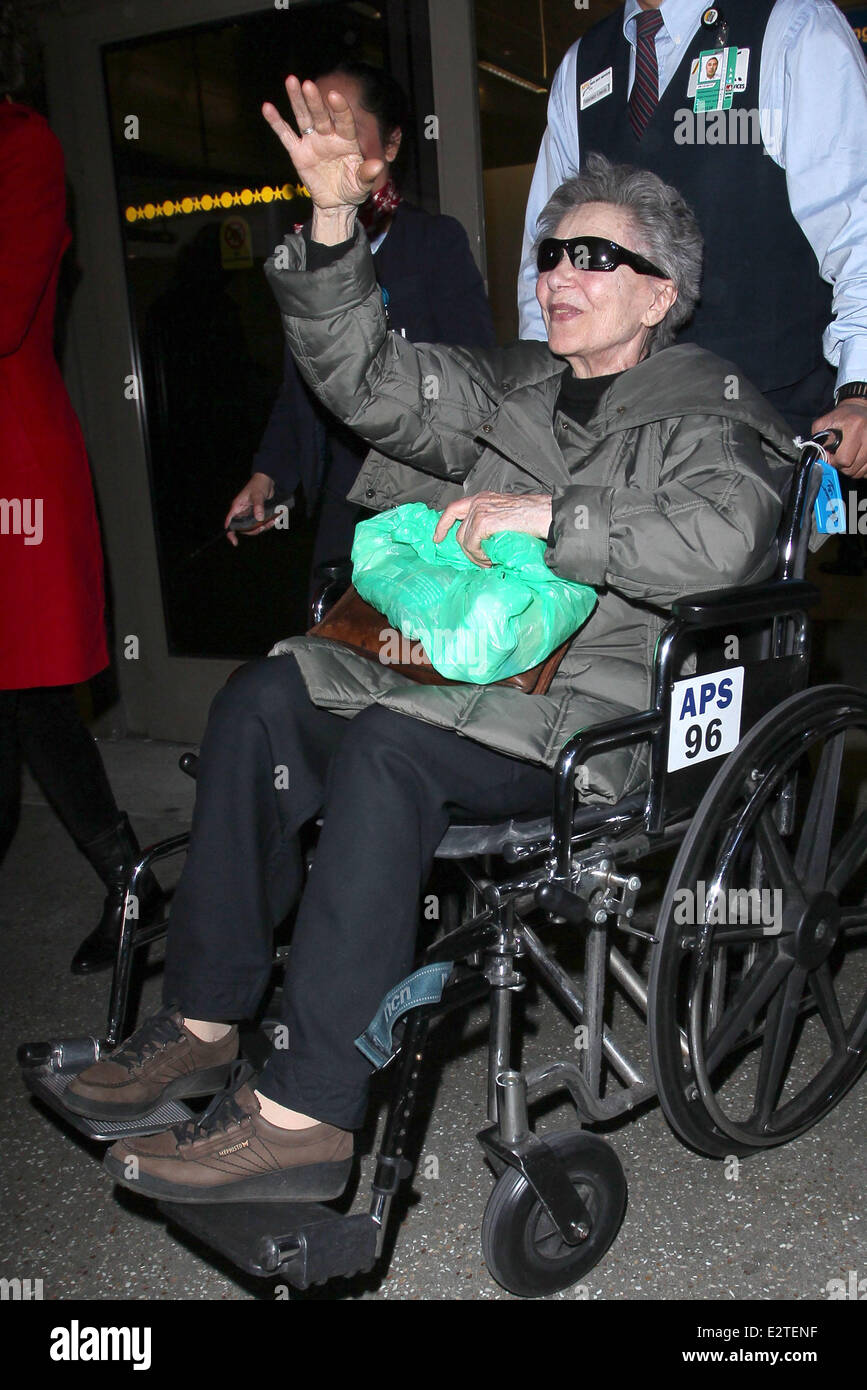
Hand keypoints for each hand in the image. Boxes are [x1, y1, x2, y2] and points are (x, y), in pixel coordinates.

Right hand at [224, 472, 274, 547]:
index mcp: (237, 507)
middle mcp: (242, 512)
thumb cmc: (258, 484)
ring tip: (272, 522)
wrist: (267, 481)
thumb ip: (258, 506)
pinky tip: (275, 519)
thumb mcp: (257, 495)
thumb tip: (259, 519)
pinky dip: (268, 523)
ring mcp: (250, 514)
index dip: (230, 533)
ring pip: (254, 527)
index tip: (235, 542)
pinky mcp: (258, 514)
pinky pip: (261, 523)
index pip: (230, 522)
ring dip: (263, 527)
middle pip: (244, 528)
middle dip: (254, 530)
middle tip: (263, 527)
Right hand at [262, 76, 381, 220]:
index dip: (340, 109)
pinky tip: (267, 108)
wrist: (336, 202)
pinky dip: (277, 122)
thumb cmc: (352, 189)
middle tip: (308, 85)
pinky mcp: (298, 152)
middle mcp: (329, 136)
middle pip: (321, 115)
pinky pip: (286, 136)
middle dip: (315, 101)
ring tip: (291, 81)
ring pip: (304, 118)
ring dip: (297, 100)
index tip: (335, 96)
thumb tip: (378, 165)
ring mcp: (313, 142)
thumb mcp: (362, 184)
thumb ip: (367, 174)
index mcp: (347, 140)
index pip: (344, 121)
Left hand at [433, 492, 553, 567]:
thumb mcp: (505, 513)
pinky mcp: (484, 522)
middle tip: (482, 562)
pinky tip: (491, 559)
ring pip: (464, 541)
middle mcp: (478, 502)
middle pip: (459, 531)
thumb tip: (483, 542)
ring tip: (489, 562)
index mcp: (482, 498)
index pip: (453, 509)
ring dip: (475, 556)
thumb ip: (490, 521)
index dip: (442, 524)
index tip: (438, 538)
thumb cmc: (532, 516)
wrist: (545, 514)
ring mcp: (480, 511)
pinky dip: (479, 556)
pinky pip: (472, 544)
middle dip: (467, 551)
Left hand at [811, 400, 866, 477]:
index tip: (831, 455)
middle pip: (851, 468)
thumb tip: (822, 459)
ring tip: (848, 455)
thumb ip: (819, 441)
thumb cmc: (843, 417)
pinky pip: (866, 472)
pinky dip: (860, 469)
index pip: (843, 459)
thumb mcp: (825, 423)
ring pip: (859, 472)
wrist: (861, 410)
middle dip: (841, 466)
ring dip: (850, 468)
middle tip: (839, 455)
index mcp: (855, 426)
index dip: (833, 461)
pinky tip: (856, 458)